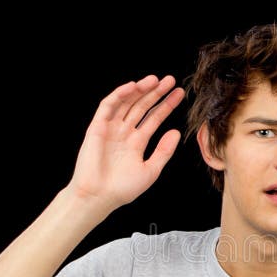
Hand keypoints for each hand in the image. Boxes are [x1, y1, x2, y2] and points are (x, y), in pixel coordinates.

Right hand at [67, 74, 184, 212]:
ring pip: (126, 103)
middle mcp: (124, 132)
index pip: (154, 118)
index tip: (179, 94)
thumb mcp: (151, 170)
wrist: (99, 197)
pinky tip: (133, 86)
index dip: (166, 105)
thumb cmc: (122, 189)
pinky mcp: (97, 127)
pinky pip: (108, 106)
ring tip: (155, 80)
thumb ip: (164, 151)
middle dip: (156, 93)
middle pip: (142, 106)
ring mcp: (111, 129)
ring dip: (140, 90)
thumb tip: (176, 132)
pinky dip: (119, 95)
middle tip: (170, 80)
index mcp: (136, 142)